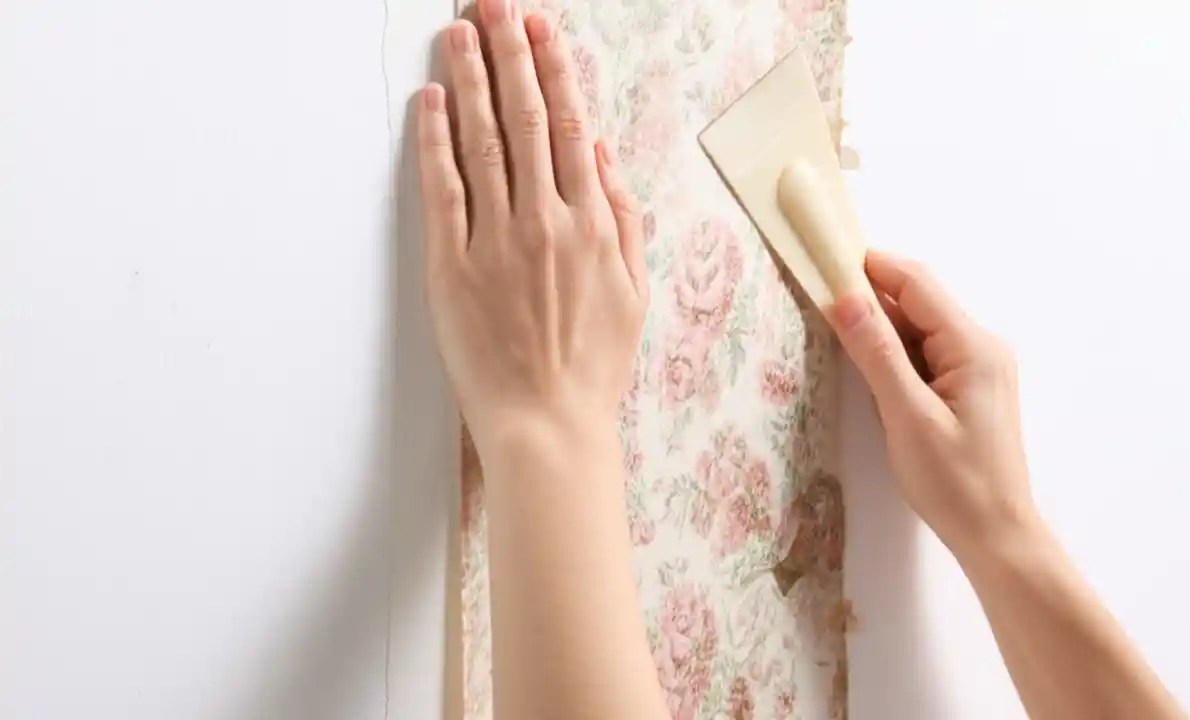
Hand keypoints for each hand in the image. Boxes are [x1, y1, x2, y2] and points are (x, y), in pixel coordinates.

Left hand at [415, 8, 647, 451]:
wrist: (548, 425)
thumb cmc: (592, 366)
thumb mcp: (634, 291)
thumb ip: (623, 217)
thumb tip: (602, 154)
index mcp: (593, 223)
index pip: (571, 125)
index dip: (553, 69)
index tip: (539, 29)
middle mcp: (546, 219)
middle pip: (524, 117)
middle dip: (508, 53)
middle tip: (493, 5)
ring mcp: (497, 240)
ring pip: (482, 140)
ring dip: (468, 79)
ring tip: (457, 32)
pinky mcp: (452, 267)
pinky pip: (442, 189)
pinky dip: (434, 141)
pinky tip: (429, 102)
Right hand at [830, 250, 1036, 554]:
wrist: (997, 536)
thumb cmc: (955, 483)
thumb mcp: (907, 416)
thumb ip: (876, 354)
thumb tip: (845, 297)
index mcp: (973, 345)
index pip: (916, 283)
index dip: (869, 266)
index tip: (823, 258)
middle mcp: (982, 346)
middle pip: (918, 302)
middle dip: (869, 295)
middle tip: (817, 293)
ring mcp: (978, 367)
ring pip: (919, 329)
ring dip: (880, 328)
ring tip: (835, 329)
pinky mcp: (968, 388)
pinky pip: (926, 354)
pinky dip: (895, 354)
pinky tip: (870, 370)